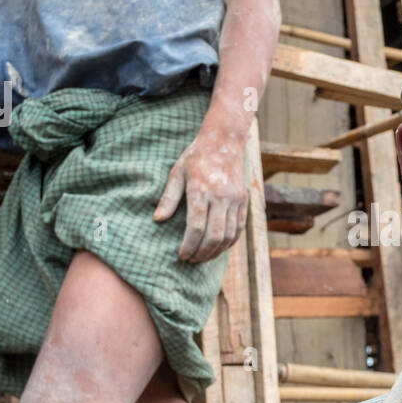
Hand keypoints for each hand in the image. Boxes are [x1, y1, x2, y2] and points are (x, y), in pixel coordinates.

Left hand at [154, 125, 249, 262]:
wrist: (224, 142)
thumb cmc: (195, 158)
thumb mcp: (177, 173)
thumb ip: (168, 197)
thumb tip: (158, 219)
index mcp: (201, 189)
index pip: (196, 227)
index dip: (188, 245)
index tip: (181, 254)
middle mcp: (221, 196)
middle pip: (214, 235)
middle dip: (201, 252)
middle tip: (191, 259)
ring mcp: (235, 199)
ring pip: (229, 235)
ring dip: (215, 251)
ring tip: (203, 256)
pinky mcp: (243, 201)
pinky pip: (239, 229)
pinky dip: (229, 243)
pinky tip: (218, 248)